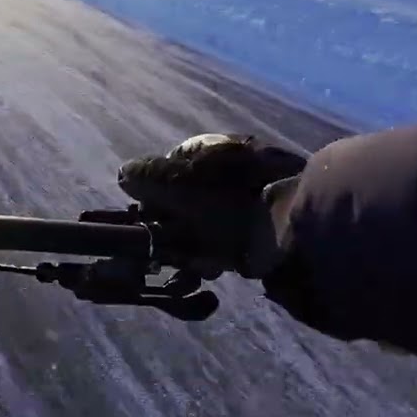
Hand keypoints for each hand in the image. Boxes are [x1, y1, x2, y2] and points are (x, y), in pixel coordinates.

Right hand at [116, 133, 305, 277]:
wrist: (292, 226)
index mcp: (215, 149)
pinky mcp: (266, 225)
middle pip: (188, 197)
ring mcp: (253, 197)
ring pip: (208, 222)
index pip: (172, 164)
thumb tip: (124, 174)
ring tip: (192, 264)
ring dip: (193, 245)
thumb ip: (146, 177)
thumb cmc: (228, 200)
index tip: (148, 216)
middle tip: (167, 247)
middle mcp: (234, 167)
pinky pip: (231, 238)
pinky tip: (214, 268)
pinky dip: (217, 253)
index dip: (154, 191)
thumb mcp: (177, 184)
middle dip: (173, 226)